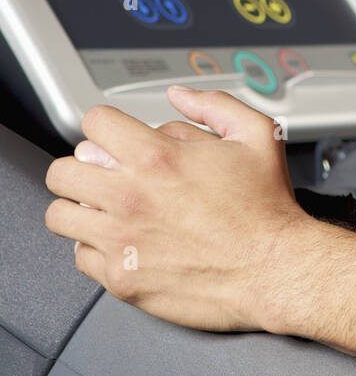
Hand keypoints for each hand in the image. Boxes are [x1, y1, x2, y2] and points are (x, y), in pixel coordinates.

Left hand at [44, 86, 321, 331]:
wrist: (276, 270)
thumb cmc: (267, 210)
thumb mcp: (258, 135)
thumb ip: (213, 105)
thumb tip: (179, 96)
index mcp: (156, 158)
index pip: (93, 124)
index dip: (107, 126)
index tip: (116, 139)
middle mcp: (131, 199)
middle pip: (62, 170)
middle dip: (83, 167)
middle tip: (104, 176)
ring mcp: (122, 242)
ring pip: (60, 215)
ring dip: (80, 208)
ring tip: (105, 210)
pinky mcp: (122, 279)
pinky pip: (80, 257)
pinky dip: (96, 248)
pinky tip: (123, 242)